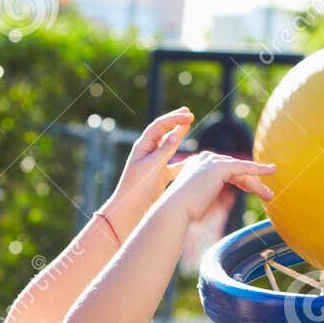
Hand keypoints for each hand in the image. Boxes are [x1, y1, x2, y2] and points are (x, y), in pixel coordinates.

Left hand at [102, 107, 195, 226]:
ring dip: (178, 134)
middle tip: (188, 112)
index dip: (174, 118)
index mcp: (143, 147)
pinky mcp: (159, 176)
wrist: (129, 210)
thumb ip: (164, 151)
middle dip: (175, 121)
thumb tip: (176, 133)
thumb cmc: (137, 189)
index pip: (159, 126)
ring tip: (188, 124)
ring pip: (168, 145)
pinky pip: (174, 164)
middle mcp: (148, 153)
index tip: (190, 116)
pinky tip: (194, 159)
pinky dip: (183, 159)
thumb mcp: (152, 167)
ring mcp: (154, 164)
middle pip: (163, 131)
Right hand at [163, 151, 274, 225]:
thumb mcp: (198, 198)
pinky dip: (258, 169)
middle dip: (252, 182)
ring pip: (242, 171)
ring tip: (268, 195)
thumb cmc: (183, 210)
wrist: (175, 209)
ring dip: (257, 183)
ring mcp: (212, 161)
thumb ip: (207, 193)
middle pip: (236, 169)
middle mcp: (206, 158)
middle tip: (266, 194)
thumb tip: (209, 200)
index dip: (242, 180)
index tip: (253, 189)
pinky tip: (270, 171)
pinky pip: (244, 167)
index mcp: (199, 164)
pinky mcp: (220, 167)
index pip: (227, 170)